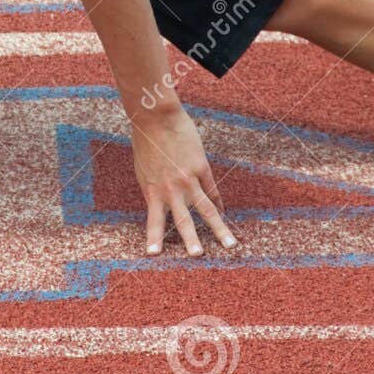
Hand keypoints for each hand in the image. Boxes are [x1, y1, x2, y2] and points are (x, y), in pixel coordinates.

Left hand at [130, 101, 237, 256]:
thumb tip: (163, 204)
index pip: (154, 220)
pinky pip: (212, 189)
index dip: (154, 237)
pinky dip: (218, 202)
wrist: (156, 117)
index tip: (153, 254)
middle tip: (197, 256)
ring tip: (230, 245)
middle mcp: (171, 188)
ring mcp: (188, 179)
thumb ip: (154, 189)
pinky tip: (224, 214)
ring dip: (219, 229)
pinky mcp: (201, 167)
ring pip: (207, 209)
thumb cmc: (145, 142)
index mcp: (152, 190)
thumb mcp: (143, 170)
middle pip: (183, 220)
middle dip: (191, 240)